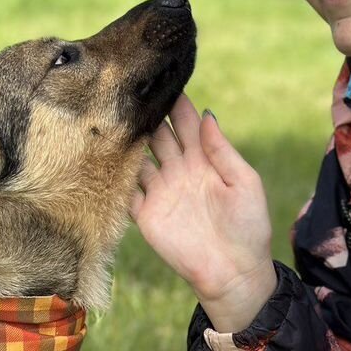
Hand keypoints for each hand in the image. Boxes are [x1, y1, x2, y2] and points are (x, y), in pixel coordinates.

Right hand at [130, 94, 276, 332]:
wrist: (234, 273)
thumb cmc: (249, 227)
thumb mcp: (245, 183)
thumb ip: (222, 151)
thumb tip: (206, 114)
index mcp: (205, 160)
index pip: (185, 123)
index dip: (175, 103)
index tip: (163, 77)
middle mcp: (179, 171)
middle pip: (157, 135)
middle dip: (145, 114)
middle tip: (129, 89)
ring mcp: (160, 192)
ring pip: (137, 158)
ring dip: (126, 141)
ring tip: (110, 117)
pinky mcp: (146, 215)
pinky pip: (124, 192)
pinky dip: (114, 176)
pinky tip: (102, 158)